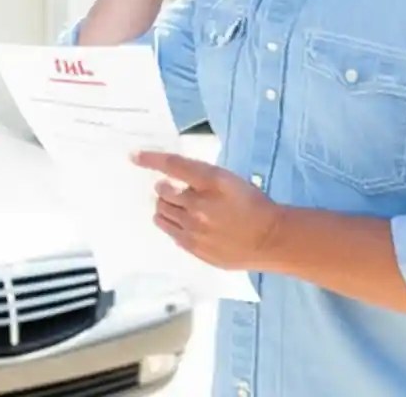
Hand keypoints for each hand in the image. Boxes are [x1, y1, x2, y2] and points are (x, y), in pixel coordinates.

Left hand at [132, 150, 283, 270]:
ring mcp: (194, 230)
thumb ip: (200, 176)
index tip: (134, 156)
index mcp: (210, 182)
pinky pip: (171, 233)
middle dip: (164, 188)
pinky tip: (185, 223)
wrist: (271, 238)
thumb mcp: (228, 180)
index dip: (151, 159)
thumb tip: (171, 176)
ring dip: (164, 207)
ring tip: (178, 208)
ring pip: (162, 214)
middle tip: (172, 190)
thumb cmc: (251, 204)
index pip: (173, 165)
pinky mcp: (195, 249)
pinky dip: (172, 225)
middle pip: (162, 192)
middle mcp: (198, 205)